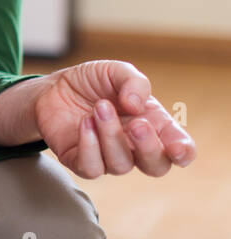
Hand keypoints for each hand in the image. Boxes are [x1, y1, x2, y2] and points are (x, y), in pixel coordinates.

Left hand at [31, 60, 195, 177]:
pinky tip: (85, 122)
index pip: (180, 149)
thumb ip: (134, 82)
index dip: (184, 153)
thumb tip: (137, 106)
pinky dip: (90, 145)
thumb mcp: (116, 71)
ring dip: (111, 135)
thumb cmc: (93, 82)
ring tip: (99, 108)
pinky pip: (91, 168)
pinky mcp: (81, 161)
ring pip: (121, 165)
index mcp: (155, 126)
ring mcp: (109, 156)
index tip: (177, 148)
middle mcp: (135, 147)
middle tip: (136, 124)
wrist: (55, 87)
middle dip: (149, 148)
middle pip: (156, 166)